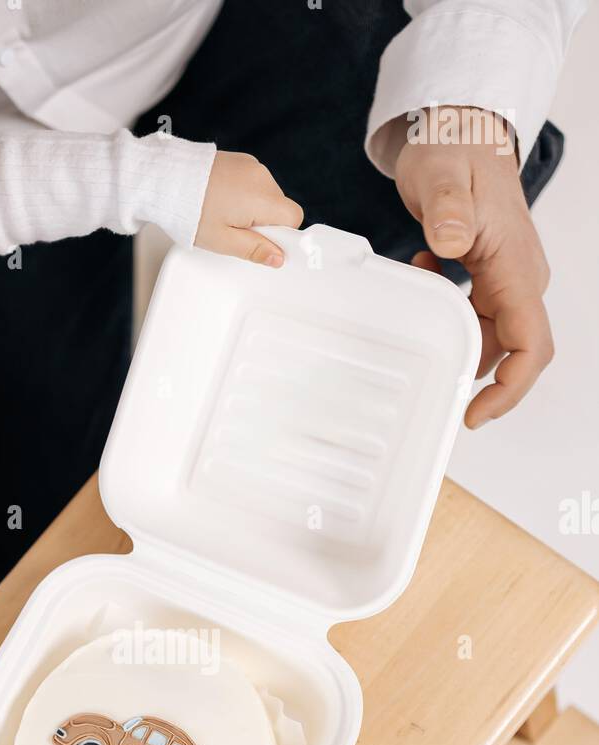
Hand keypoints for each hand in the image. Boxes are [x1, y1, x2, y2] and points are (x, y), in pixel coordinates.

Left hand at [195, 151, 303, 266]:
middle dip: (264, 223)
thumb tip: (278, 258)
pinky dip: (244, 195)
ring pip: (266, 196)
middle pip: (280, 207)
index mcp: (262, 198)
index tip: (260, 242)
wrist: (167, 179)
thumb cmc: (192, 211)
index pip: (294, 218)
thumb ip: (254, 250)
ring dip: (253, 209)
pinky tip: (223, 201)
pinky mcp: (241, 161)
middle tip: (235, 231)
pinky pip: (254, 184)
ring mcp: (252, 166)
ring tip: (224, 215)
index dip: (281, 235)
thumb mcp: (223, 241)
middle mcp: (262, 177)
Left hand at [395, 107, 552, 428]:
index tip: (476, 412)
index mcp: (515, 264)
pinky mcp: (490, 271)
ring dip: (458, 336)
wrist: (459, 123)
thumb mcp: (441, 175)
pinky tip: (424, 276)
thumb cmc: (454, 147)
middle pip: (512, 349)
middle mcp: (519, 275)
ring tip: (422, 304)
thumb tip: (452, 243)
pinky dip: (450, 310)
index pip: (531, 341)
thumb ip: (447, 211)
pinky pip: (477, 312)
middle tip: (437, 389)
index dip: (510, 387)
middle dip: (480, 377)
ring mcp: (506, 275)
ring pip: (492, 333)